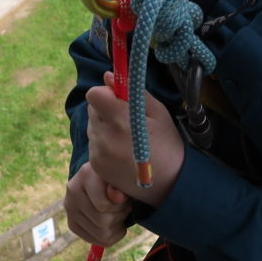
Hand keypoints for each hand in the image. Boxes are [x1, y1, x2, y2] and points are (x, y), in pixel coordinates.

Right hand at [63, 164, 132, 247]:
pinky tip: (114, 225)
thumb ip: (121, 186)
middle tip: (126, 207)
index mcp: (86, 174)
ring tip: (119, 214)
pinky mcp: (72, 223)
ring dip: (117, 227)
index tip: (126, 198)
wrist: (105, 179)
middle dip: (121, 216)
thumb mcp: (122, 179)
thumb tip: (119, 197)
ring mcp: (69, 208)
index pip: (103, 206)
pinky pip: (96, 241)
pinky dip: (111, 237)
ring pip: (101, 234)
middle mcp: (72, 191)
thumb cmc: (118, 179)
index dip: (122, 206)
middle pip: (103, 222)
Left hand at [82, 75, 183, 207]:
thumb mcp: (158, 112)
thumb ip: (132, 92)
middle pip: (92, 109)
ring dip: (104, 126)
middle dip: (106, 109)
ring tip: (127, 138)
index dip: (106, 93)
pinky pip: (93, 142)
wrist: (170, 184)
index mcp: (121, 121)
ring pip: (91, 126)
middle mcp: (104, 138)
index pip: (94, 94)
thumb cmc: (168, 144)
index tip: (120, 99)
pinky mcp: (95, 166)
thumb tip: (107, 76)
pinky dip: (104, 142)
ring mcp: (98, 154)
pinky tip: (122, 150)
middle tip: (128, 120)